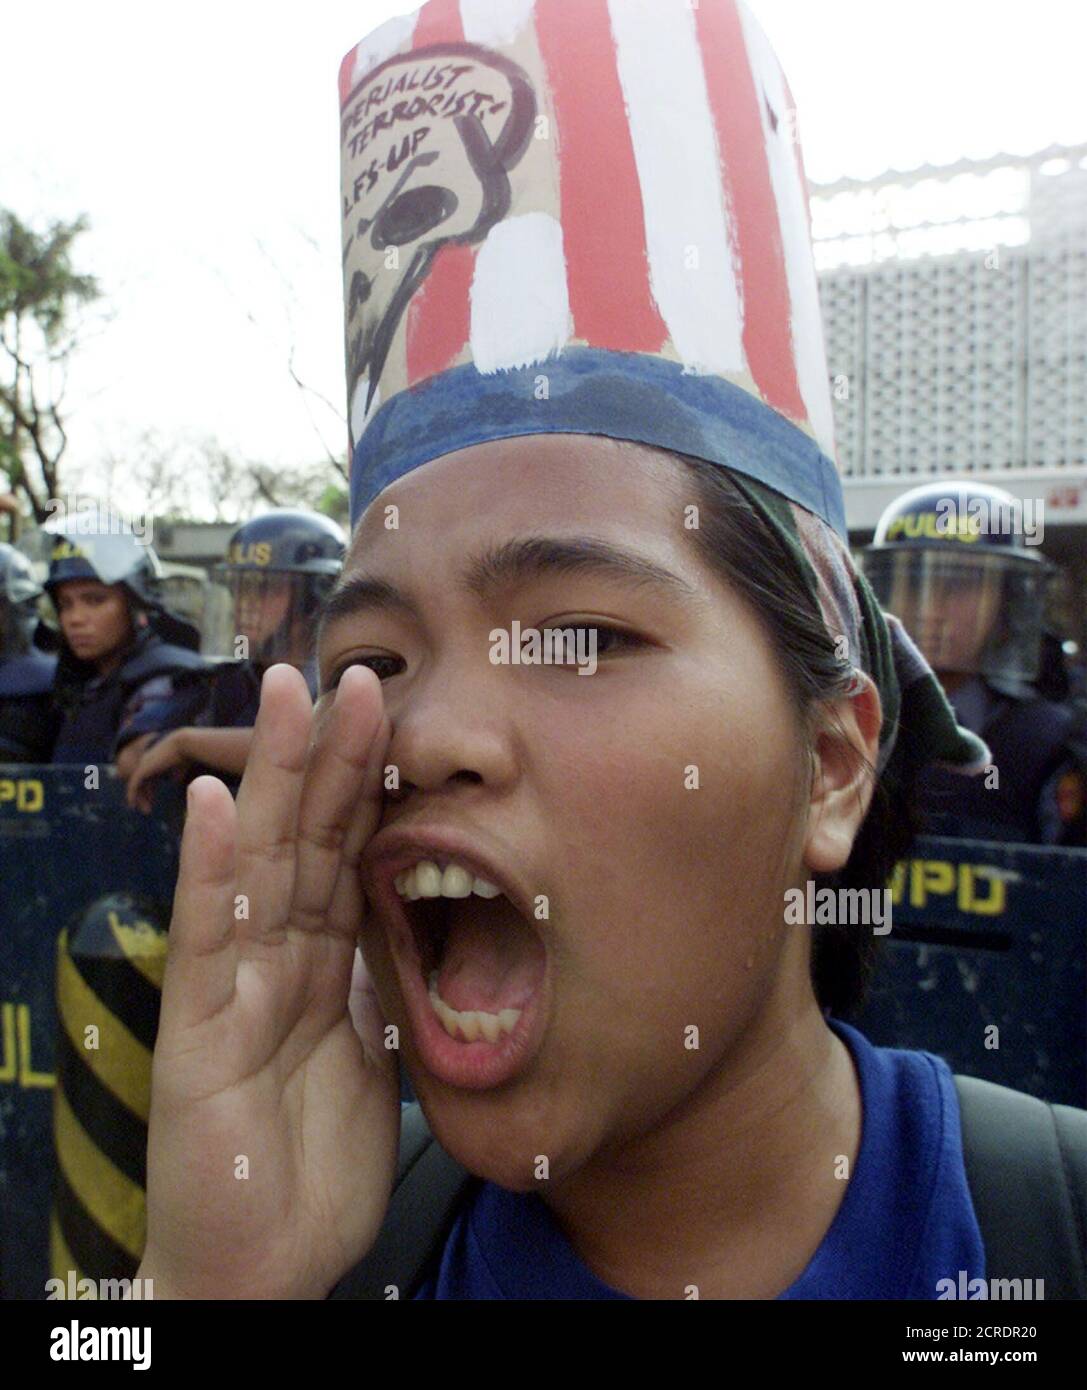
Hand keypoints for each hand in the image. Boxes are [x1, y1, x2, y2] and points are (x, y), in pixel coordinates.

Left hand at [124, 731, 187, 812]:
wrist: (183, 745)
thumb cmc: (186, 756)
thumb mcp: (180, 769)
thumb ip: (175, 775)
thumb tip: (174, 782)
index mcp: (154, 760)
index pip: (147, 778)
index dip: (149, 791)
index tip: (150, 802)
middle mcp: (147, 761)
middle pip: (141, 783)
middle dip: (144, 796)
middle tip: (147, 810)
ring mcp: (143, 765)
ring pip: (136, 785)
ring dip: (139, 799)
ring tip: (145, 811)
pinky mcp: (142, 769)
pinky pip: (134, 785)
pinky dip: (132, 795)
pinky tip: (133, 804)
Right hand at [137, 664, 399, 1298]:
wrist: (260, 1266)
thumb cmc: (309, 1165)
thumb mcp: (372, 1056)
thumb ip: (381, 983)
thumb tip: (417, 923)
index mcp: (319, 962)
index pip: (346, 853)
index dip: (369, 784)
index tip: (397, 712)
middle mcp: (273, 957)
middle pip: (306, 838)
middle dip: (329, 755)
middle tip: (355, 671)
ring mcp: (232, 986)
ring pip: (260, 865)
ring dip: (275, 779)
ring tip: (287, 696)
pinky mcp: (197, 1032)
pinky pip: (209, 940)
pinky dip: (212, 870)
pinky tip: (218, 806)